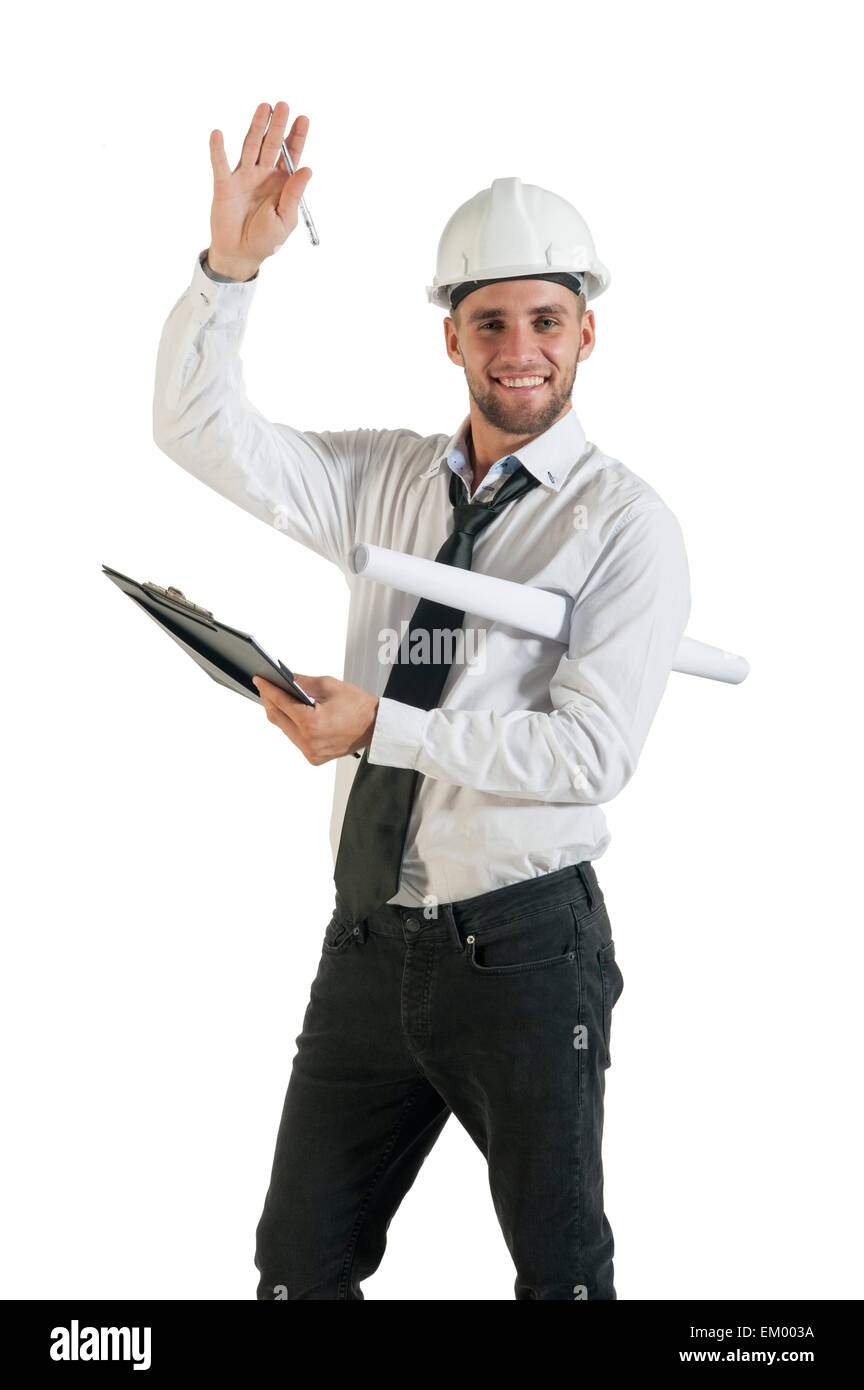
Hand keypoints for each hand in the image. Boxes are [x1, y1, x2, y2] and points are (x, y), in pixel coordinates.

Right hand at [208, 100, 312, 277]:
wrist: (241, 254)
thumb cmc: (267, 239)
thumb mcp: (286, 218)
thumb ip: (294, 193)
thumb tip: (307, 169)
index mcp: (282, 182)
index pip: (291, 154)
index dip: (296, 136)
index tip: (303, 118)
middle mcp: (263, 174)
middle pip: (271, 144)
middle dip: (277, 125)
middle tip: (283, 105)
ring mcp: (243, 177)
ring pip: (250, 146)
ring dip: (256, 127)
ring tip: (264, 107)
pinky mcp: (224, 185)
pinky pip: (220, 164)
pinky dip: (218, 149)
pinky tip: (218, 134)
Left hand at [252, 674, 378, 763]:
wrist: (375, 727)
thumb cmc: (358, 706)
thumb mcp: (329, 686)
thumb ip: (302, 682)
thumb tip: (283, 677)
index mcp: (312, 723)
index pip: (281, 703)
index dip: (268, 689)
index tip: (259, 679)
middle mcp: (309, 742)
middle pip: (278, 719)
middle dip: (270, 700)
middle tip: (265, 686)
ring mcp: (311, 752)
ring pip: (285, 730)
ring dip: (280, 714)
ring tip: (277, 698)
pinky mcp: (314, 758)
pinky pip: (295, 739)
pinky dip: (292, 726)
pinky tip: (292, 714)